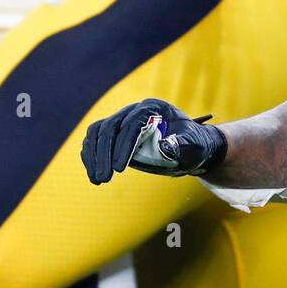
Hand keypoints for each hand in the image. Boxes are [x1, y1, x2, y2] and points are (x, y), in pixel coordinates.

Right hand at [82, 98, 227, 183]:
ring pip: (98, 132)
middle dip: (105, 154)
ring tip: (97, 179)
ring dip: (94, 156)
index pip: (133, 123)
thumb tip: (167, 147)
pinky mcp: (115, 134)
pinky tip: (94, 175)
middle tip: (105, 178)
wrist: (190, 147)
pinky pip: (95, 141)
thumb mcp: (193, 145)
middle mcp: (134, 110)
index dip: (124, 145)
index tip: (120, 169)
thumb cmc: (194, 144)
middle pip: (110, 126)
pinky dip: (91, 157)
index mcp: (154, 108)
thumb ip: (181, 145)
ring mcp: (122, 120)